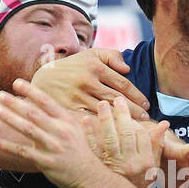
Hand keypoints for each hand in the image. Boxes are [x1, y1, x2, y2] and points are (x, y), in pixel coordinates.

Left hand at [0, 80, 106, 187]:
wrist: (90, 176)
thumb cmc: (80, 152)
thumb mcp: (75, 130)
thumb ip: (59, 117)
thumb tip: (44, 104)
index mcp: (67, 121)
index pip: (46, 101)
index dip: (30, 91)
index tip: (16, 82)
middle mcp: (60, 131)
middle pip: (33, 113)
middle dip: (15, 102)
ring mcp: (53, 147)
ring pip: (27, 129)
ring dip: (10, 118)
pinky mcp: (46, 162)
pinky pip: (23, 152)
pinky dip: (8, 146)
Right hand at [29, 49, 149, 119]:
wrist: (42, 81)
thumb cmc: (72, 68)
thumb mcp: (90, 55)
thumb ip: (111, 56)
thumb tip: (127, 69)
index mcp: (95, 67)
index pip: (122, 83)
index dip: (136, 96)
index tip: (146, 105)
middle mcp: (86, 81)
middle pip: (116, 99)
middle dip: (133, 110)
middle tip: (146, 119)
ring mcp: (77, 96)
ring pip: (105, 111)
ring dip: (122, 120)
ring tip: (135, 127)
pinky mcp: (69, 109)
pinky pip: (90, 119)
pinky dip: (104, 126)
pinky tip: (115, 132)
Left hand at [85, 97, 167, 187]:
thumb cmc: (141, 185)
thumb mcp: (154, 167)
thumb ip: (157, 145)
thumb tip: (164, 124)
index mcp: (145, 162)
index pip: (141, 134)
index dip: (134, 120)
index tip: (128, 108)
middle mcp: (131, 163)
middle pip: (126, 133)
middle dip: (121, 115)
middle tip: (116, 100)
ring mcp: (115, 166)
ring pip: (110, 138)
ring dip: (105, 120)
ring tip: (102, 105)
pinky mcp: (100, 168)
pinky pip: (94, 148)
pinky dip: (89, 133)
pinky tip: (85, 120)